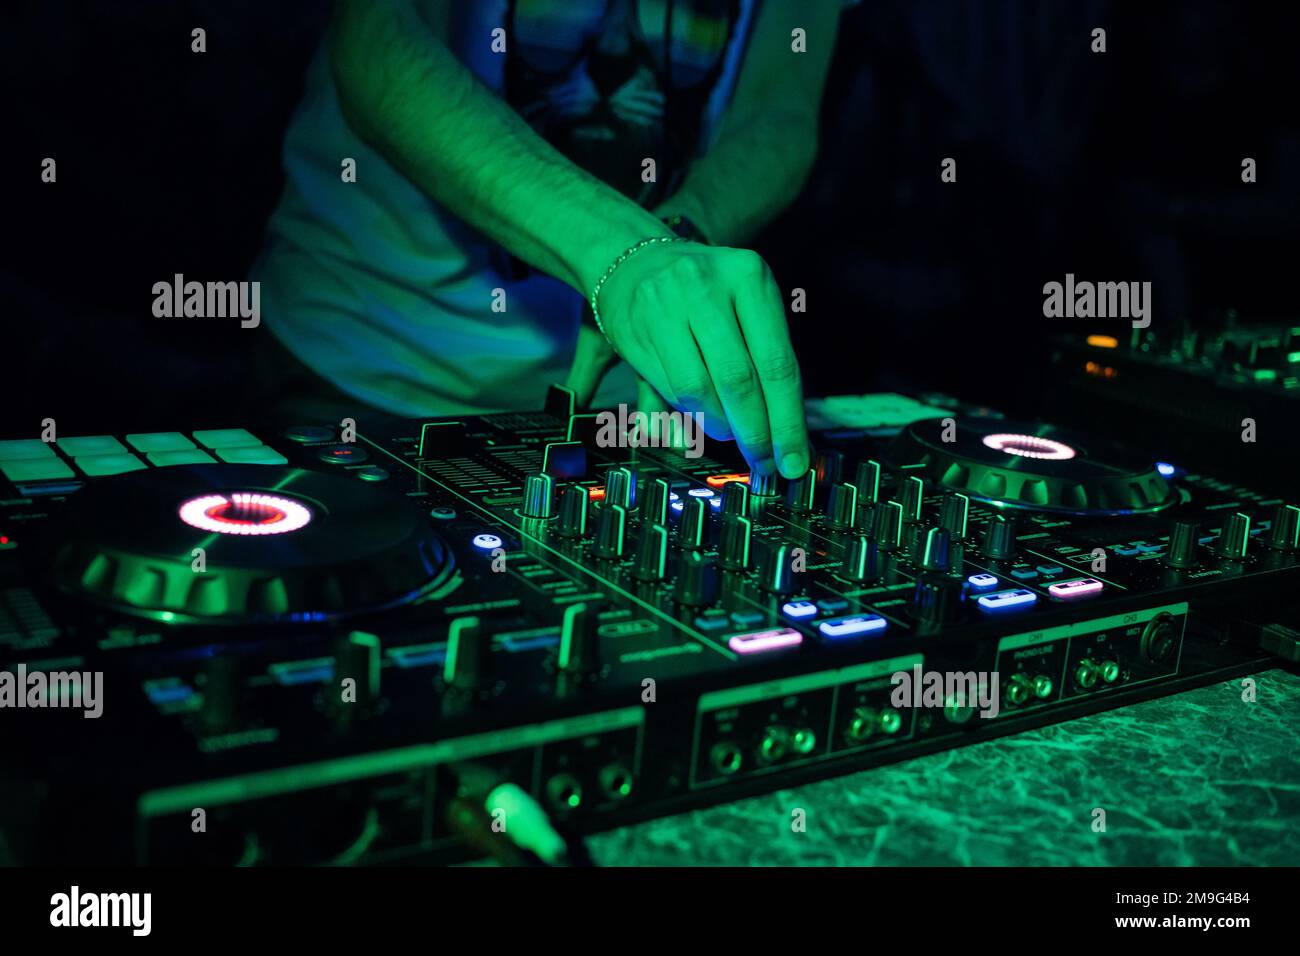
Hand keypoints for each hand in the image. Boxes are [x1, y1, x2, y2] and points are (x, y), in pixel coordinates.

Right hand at [593, 242, 809, 478]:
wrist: (633, 262)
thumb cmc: (706, 296)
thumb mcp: (744, 308)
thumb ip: (766, 367)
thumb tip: (791, 443)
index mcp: (750, 276)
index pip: (778, 363)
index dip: (787, 421)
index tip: (793, 461)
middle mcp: (708, 285)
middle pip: (740, 381)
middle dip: (755, 434)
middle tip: (763, 462)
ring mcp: (668, 305)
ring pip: (701, 391)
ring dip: (720, 426)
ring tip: (729, 431)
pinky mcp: (638, 330)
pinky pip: (671, 389)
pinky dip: (692, 414)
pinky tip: (702, 415)